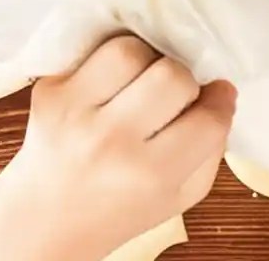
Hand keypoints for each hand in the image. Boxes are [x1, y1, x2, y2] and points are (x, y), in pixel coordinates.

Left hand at [0, 36, 235, 260]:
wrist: (46, 218)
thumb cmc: (122, 205)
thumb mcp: (181, 195)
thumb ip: (212, 148)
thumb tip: (222, 92)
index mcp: (150, 176)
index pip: (209, 120)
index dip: (219, 104)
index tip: (215, 99)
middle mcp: (110, 143)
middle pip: (174, 76)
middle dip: (183, 83)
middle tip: (174, 98)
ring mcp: (74, 114)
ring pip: (132, 51)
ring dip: (147, 62)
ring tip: (142, 83)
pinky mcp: (48, 92)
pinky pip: (95, 49)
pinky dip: (114, 58)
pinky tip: (114, 80)